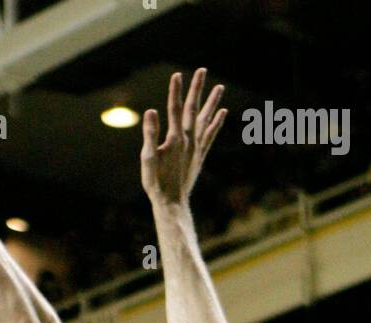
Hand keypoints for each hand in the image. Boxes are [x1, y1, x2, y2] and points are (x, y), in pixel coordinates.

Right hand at [140, 68, 226, 206]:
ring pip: (206, 120)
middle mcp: (188, 140)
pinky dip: (217, 123)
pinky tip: (223, 113)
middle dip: (197, 89)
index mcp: (174, 138)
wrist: (172, 203)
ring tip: (219, 88)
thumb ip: (150, 134)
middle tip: (202, 70)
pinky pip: (211, 135)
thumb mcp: (147, 159)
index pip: (175, 109)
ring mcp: (196, 147)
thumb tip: (151, 112)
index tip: (177, 75)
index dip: (175, 91)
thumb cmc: (156, 183)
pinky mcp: (199, 156)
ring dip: (212, 103)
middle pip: (193, 109)